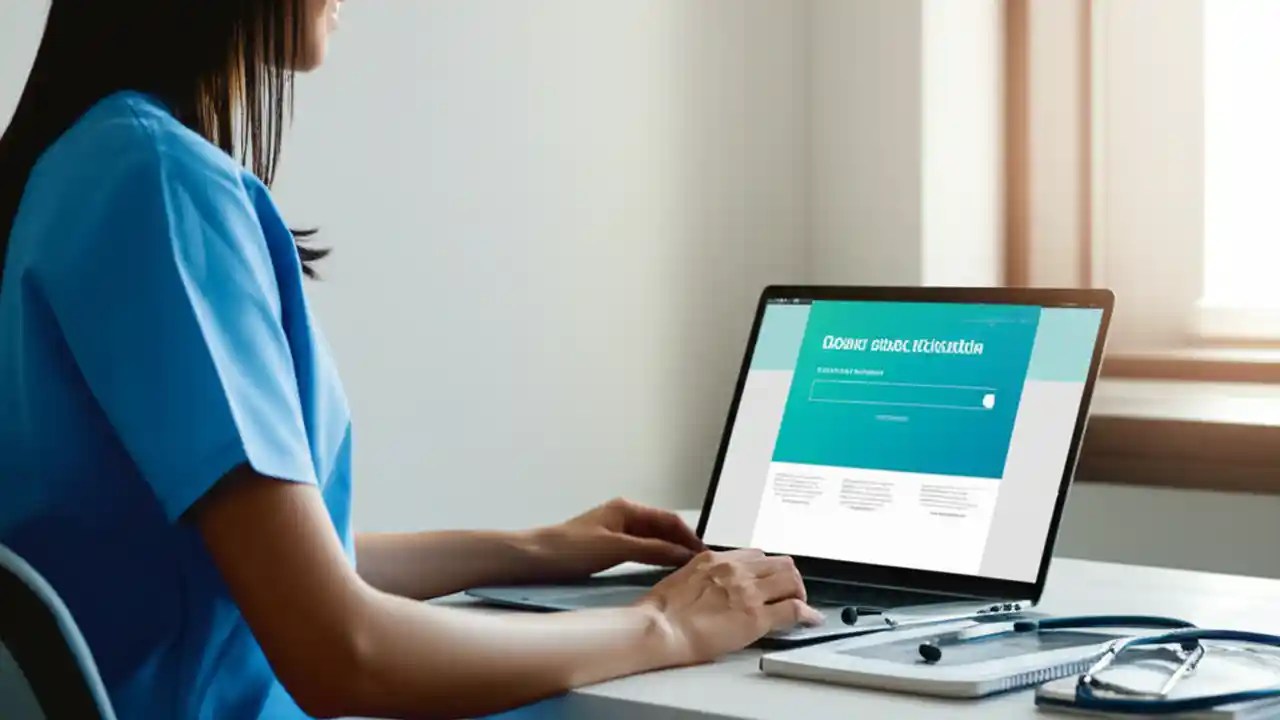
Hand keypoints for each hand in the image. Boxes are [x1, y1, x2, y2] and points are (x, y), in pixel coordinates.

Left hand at [529, 498, 705, 579]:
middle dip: (683, 544)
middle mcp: (623, 516)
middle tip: (702, 566)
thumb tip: (685, 554)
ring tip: (688, 570)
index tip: (706, 555)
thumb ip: (652, 550)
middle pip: (662, 529)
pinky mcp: (607, 547)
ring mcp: (615, 531)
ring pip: (652, 540)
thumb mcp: (616, 548)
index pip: (669, 520)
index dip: (690, 536)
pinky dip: (654, 558)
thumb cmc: (572, 549)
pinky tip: (662, 571)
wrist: (533, 558)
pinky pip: (640, 550)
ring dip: (670, 552)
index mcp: (627, 508)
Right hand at [638, 549, 824, 665]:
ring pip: (791, 580)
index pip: (755, 555)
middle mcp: (735, 570)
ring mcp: (748, 592)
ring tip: (800, 604)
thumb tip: (714, 588)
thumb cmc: (662, 612)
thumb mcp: (683, 578)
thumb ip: (705, 577)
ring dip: (799, 592)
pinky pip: (794, 609)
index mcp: (715, 559)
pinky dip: (807, 614)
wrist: (660, 627)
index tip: (770, 578)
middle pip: (778, 563)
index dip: (767, 569)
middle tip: (790, 591)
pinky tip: (810, 620)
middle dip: (788, 577)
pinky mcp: (756, 616)